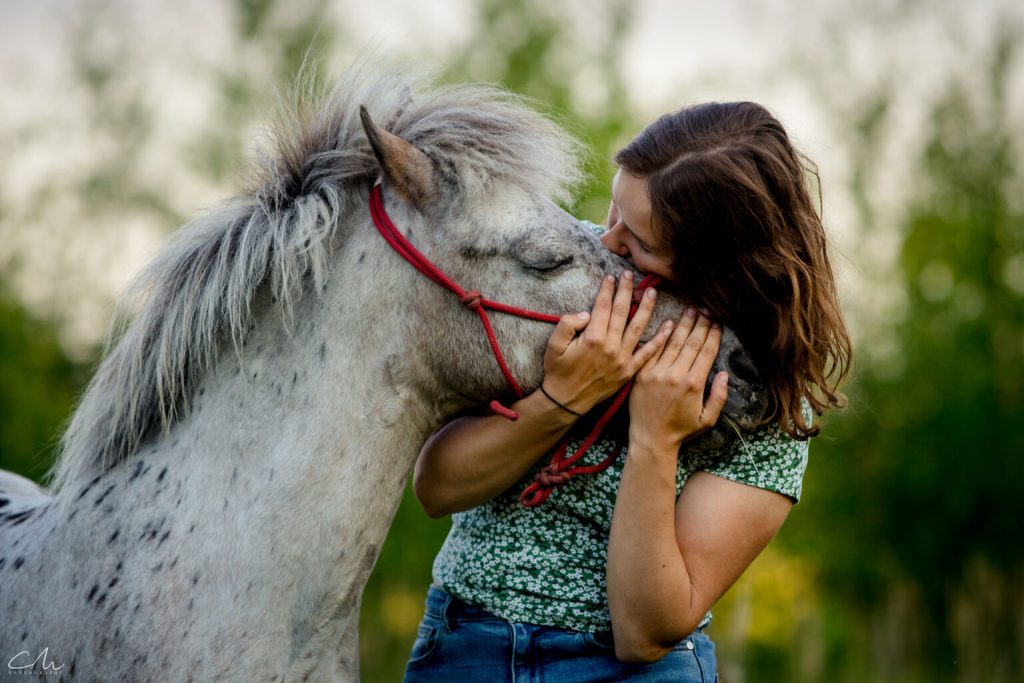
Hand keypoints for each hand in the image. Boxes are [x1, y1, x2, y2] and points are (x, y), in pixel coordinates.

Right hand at [542, 271, 672, 414]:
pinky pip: (648, 353)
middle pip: (622, 312)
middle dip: (627, 291)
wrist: (566, 401)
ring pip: (638, 328)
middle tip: (631, 274)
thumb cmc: (558, 371)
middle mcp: (611, 347)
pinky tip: (669, 326)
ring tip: (651, 292)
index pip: (603, 307)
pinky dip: (659, 339)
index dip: (608, 290)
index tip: (611, 277)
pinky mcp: (629, 371)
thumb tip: (586, 313)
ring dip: (646, 308)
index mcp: (593, 338)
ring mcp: (622, 359)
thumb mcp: (554, 345)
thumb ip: (567, 324)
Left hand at [628, 308, 729, 450]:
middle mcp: (676, 375)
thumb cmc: (681, 430)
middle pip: (691, 342)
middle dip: (700, 324)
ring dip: (683, 324)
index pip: (706, 352)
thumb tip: (725, 374)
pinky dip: (662, 335)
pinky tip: (669, 323)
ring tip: (691, 310)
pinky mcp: (642, 374)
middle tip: (706, 308)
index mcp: (694, 384)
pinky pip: (653, 350)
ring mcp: (657, 372)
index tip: (718, 321)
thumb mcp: (707, 419)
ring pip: (673, 342)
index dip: (713, 334)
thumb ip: (719, 397)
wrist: (650, 439)